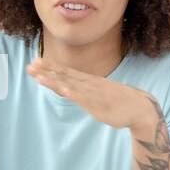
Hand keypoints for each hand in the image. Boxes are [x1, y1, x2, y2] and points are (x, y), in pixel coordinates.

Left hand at [26, 57, 160, 132]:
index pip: (65, 72)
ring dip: (54, 81)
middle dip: (46, 71)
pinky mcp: (99, 105)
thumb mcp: (99, 93)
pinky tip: (63, 89)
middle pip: (64, 76)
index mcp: (88, 81)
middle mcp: (88, 84)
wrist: (140, 108)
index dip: (50, 67)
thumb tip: (74, 89)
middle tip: (30, 65)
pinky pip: (84, 99)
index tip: (35, 62)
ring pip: (70, 86)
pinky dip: (73, 93)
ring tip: (39, 77)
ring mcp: (93, 93)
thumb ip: (86, 91)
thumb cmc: (119, 101)